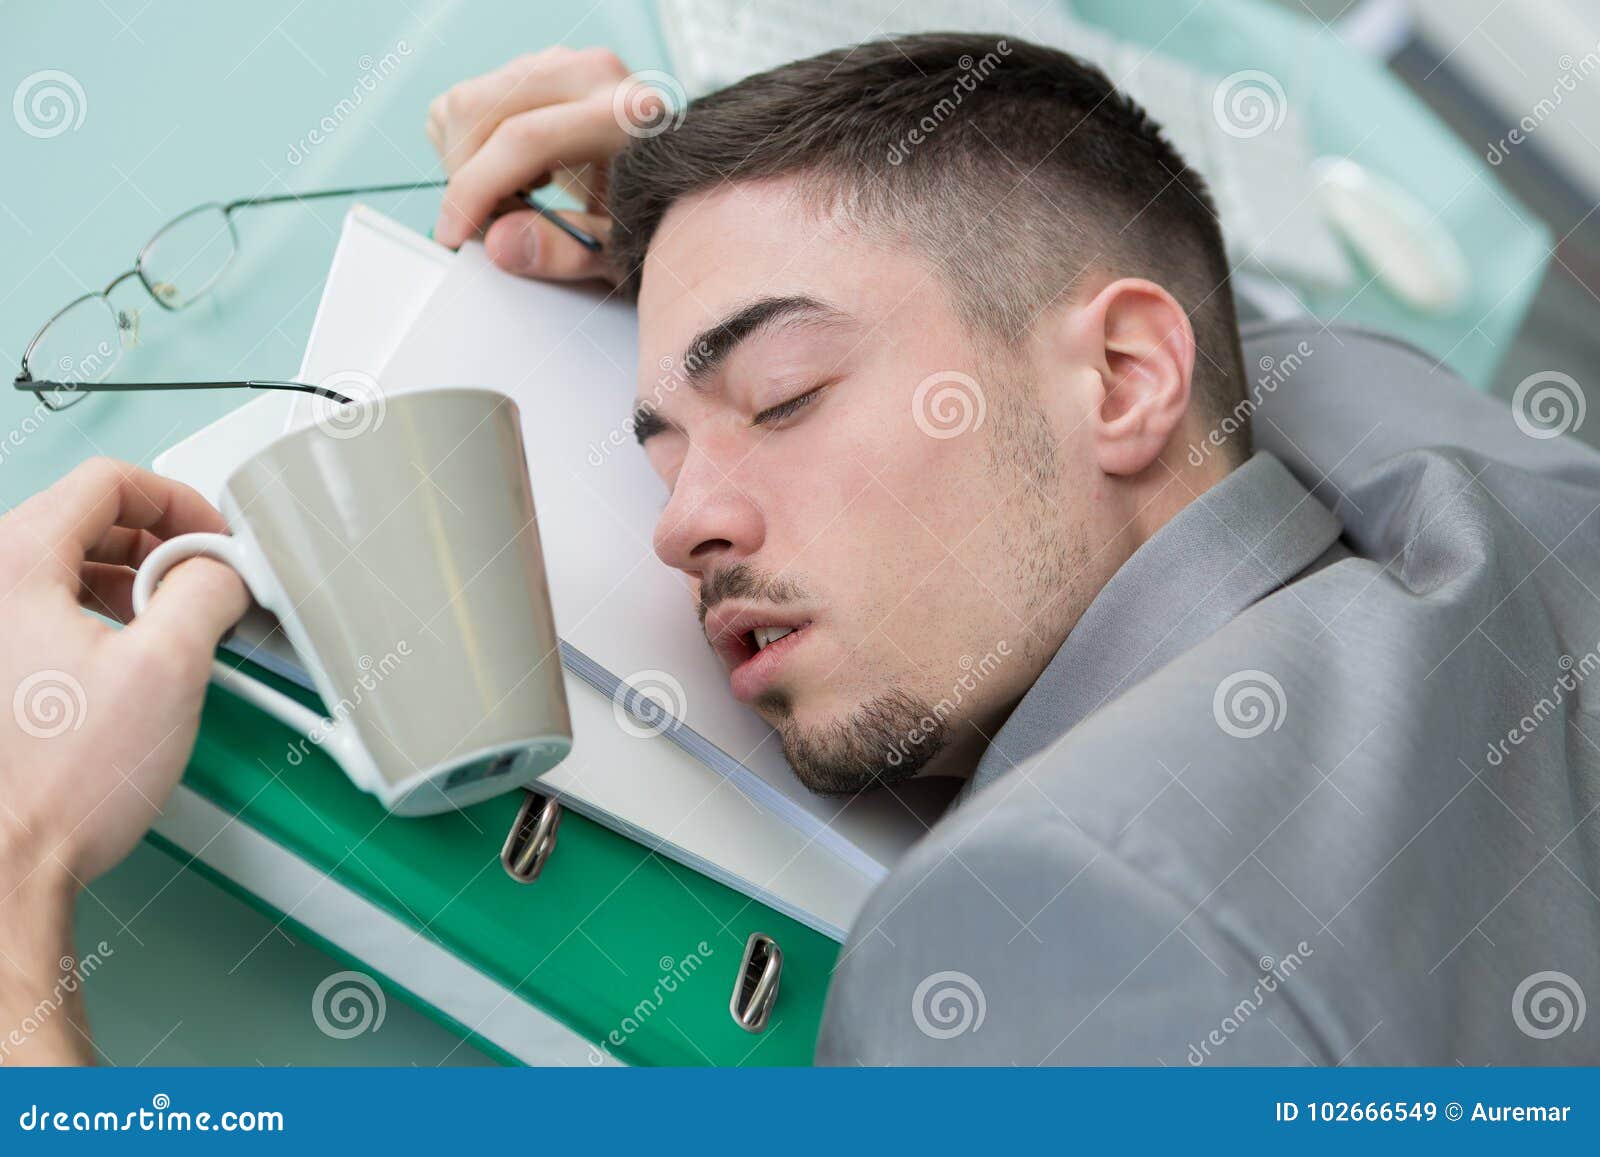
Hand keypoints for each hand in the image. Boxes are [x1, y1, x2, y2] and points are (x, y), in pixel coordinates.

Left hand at [0, 458, 248, 885]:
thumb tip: (223, 571)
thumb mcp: (169, 670)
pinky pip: (43, 608)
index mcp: (13, 565)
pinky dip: (95, 615)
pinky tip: (129, 660)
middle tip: (203, 585)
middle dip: (158, 545)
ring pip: (63, 563)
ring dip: (128, 582)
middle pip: (82, 517)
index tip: (214, 540)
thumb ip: (207, 592)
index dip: (178, 501)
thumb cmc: (58, 785)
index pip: (106, 481)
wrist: (4, 868)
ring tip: (171, 629)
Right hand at [427, 46, 640, 282]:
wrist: (672, 183)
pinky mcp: (538, 67)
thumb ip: (565, 253)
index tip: (454, 235)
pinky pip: (467, 99)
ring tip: (519, 196)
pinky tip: (518, 169)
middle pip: (476, 107)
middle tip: (490, 222)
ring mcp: (561, 62)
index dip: (475, 190)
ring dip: (466, 160)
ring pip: (464, 101)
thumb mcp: (620, 251)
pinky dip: (470, 143)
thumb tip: (499, 244)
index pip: (524, 139)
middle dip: (463, 174)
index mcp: (624, 113)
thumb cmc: (649, 217)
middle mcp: (591, 73)